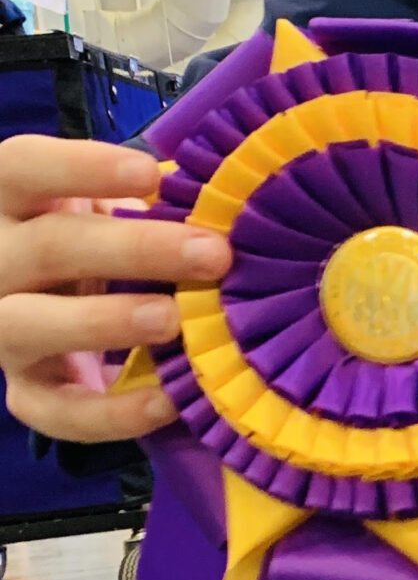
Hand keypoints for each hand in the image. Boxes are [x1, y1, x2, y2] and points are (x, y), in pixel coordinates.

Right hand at [0, 134, 230, 441]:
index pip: (24, 167)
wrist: (79, 316)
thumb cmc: (113, 244)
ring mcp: (4, 331)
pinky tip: (168, 401)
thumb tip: (232, 197)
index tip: (149, 173)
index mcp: (14, 200)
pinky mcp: (27, 392)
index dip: (80, 169)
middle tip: (213, 255)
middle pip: (47, 247)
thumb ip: (160, 203)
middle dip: (134, 249)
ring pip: (29, 323)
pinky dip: (113, 412)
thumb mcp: (121, 212)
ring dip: (104, 321)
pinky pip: (56, 411)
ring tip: (173, 321)